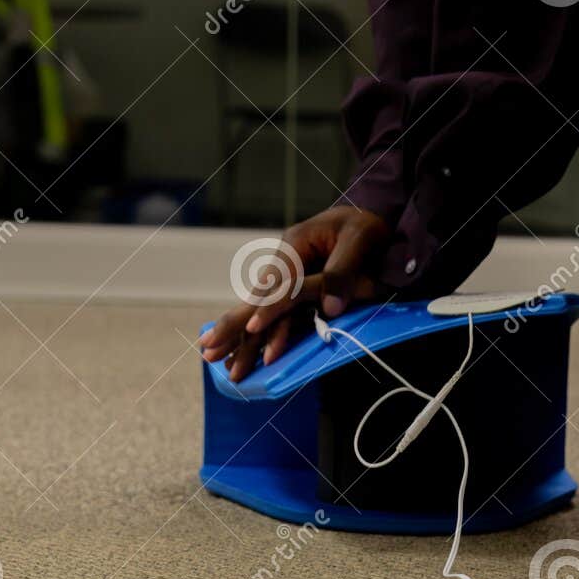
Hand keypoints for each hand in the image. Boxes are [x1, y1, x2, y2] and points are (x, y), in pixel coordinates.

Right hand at [199, 205, 389, 381]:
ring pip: (259, 311)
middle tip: (208, 352)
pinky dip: (258, 336)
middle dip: (233, 327)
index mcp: (295, 245)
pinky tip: (242, 353)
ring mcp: (287, 277)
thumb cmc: (367, 226)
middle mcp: (284, 262)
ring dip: (239, 338)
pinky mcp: (296, 291)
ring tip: (214, 361)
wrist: (371, 217)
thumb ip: (343, 272)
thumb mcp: (360, 239)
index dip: (265, 308)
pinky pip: (274, 317)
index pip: (276, 284)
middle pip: (256, 299)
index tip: (251, 329)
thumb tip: (329, 307)